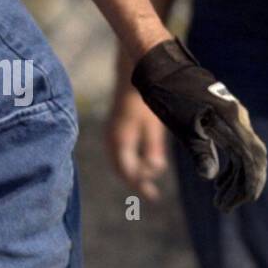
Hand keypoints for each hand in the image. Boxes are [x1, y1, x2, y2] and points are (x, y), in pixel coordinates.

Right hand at [105, 86, 168, 200]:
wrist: (132, 72)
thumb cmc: (145, 98)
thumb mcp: (153, 124)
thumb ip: (153, 147)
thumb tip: (156, 169)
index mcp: (120, 140)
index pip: (127, 171)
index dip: (141, 181)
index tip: (156, 187)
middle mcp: (111, 138)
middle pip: (120, 169)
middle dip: (135, 181)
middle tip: (152, 195)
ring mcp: (111, 133)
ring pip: (118, 161)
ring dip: (132, 172)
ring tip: (147, 182)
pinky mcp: (116, 128)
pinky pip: (119, 153)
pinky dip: (129, 162)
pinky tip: (142, 162)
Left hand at [131, 37, 266, 212]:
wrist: (162, 65)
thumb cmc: (168, 94)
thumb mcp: (182, 126)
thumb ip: (200, 151)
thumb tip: (211, 176)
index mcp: (231, 120)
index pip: (251, 159)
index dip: (248, 183)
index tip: (240, 201)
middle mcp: (238, 116)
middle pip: (253, 157)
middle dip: (244, 182)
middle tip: (230, 203)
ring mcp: (233, 113)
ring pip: (245, 150)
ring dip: (238, 174)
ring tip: (223, 194)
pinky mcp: (225, 113)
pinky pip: (237, 141)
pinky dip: (233, 161)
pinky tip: (222, 174)